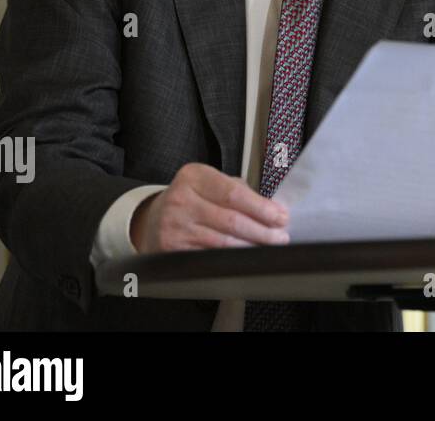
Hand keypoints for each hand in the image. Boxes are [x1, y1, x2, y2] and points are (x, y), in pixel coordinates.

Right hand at [129, 162, 289, 252]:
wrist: (152, 219)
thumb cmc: (192, 199)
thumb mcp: (210, 184)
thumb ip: (239, 191)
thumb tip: (273, 208)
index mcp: (194, 176)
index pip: (234, 194)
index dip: (261, 208)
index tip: (281, 216)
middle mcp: (181, 199)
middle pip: (231, 220)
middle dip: (262, 230)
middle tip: (281, 236)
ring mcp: (175, 226)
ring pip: (222, 241)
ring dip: (251, 246)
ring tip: (269, 246)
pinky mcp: (172, 248)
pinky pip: (210, 256)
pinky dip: (232, 258)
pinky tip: (246, 256)